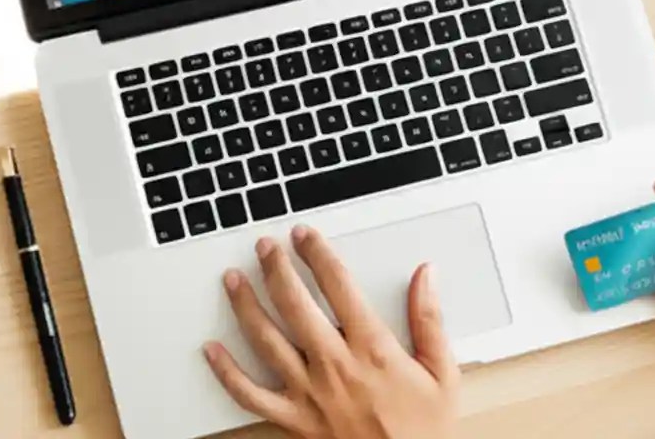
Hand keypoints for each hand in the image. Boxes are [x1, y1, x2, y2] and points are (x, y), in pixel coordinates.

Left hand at [203, 225, 457, 438]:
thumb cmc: (423, 432)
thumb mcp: (442, 374)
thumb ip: (430, 320)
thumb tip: (426, 276)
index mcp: (373, 349)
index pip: (339, 286)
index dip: (318, 254)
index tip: (305, 235)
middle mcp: (335, 366)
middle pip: (296, 304)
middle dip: (276, 268)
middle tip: (265, 246)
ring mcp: (310, 393)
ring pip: (267, 340)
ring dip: (246, 305)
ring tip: (232, 279)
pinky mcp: (294, 419)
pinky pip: (250, 394)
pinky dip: (225, 372)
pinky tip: (211, 350)